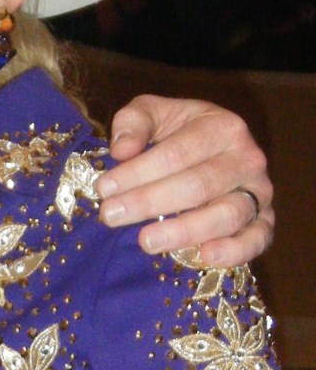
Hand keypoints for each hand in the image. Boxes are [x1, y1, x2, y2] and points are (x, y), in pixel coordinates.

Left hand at [97, 94, 272, 265]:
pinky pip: (257, 239)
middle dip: (150, 202)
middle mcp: (247, 158)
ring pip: (228, 214)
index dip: (139, 172)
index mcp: (222, 127)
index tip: (104, 189)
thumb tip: (121, 150)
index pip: (177, 153)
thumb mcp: (152, 113)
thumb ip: (134, 122)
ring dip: (185, 231)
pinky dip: (236, 251)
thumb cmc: (176, 130)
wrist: (213, 147)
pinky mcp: (265, 221)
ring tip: (146, 241)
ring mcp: (259, 192)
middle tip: (111, 216)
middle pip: (199, 185)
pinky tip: (204, 257)